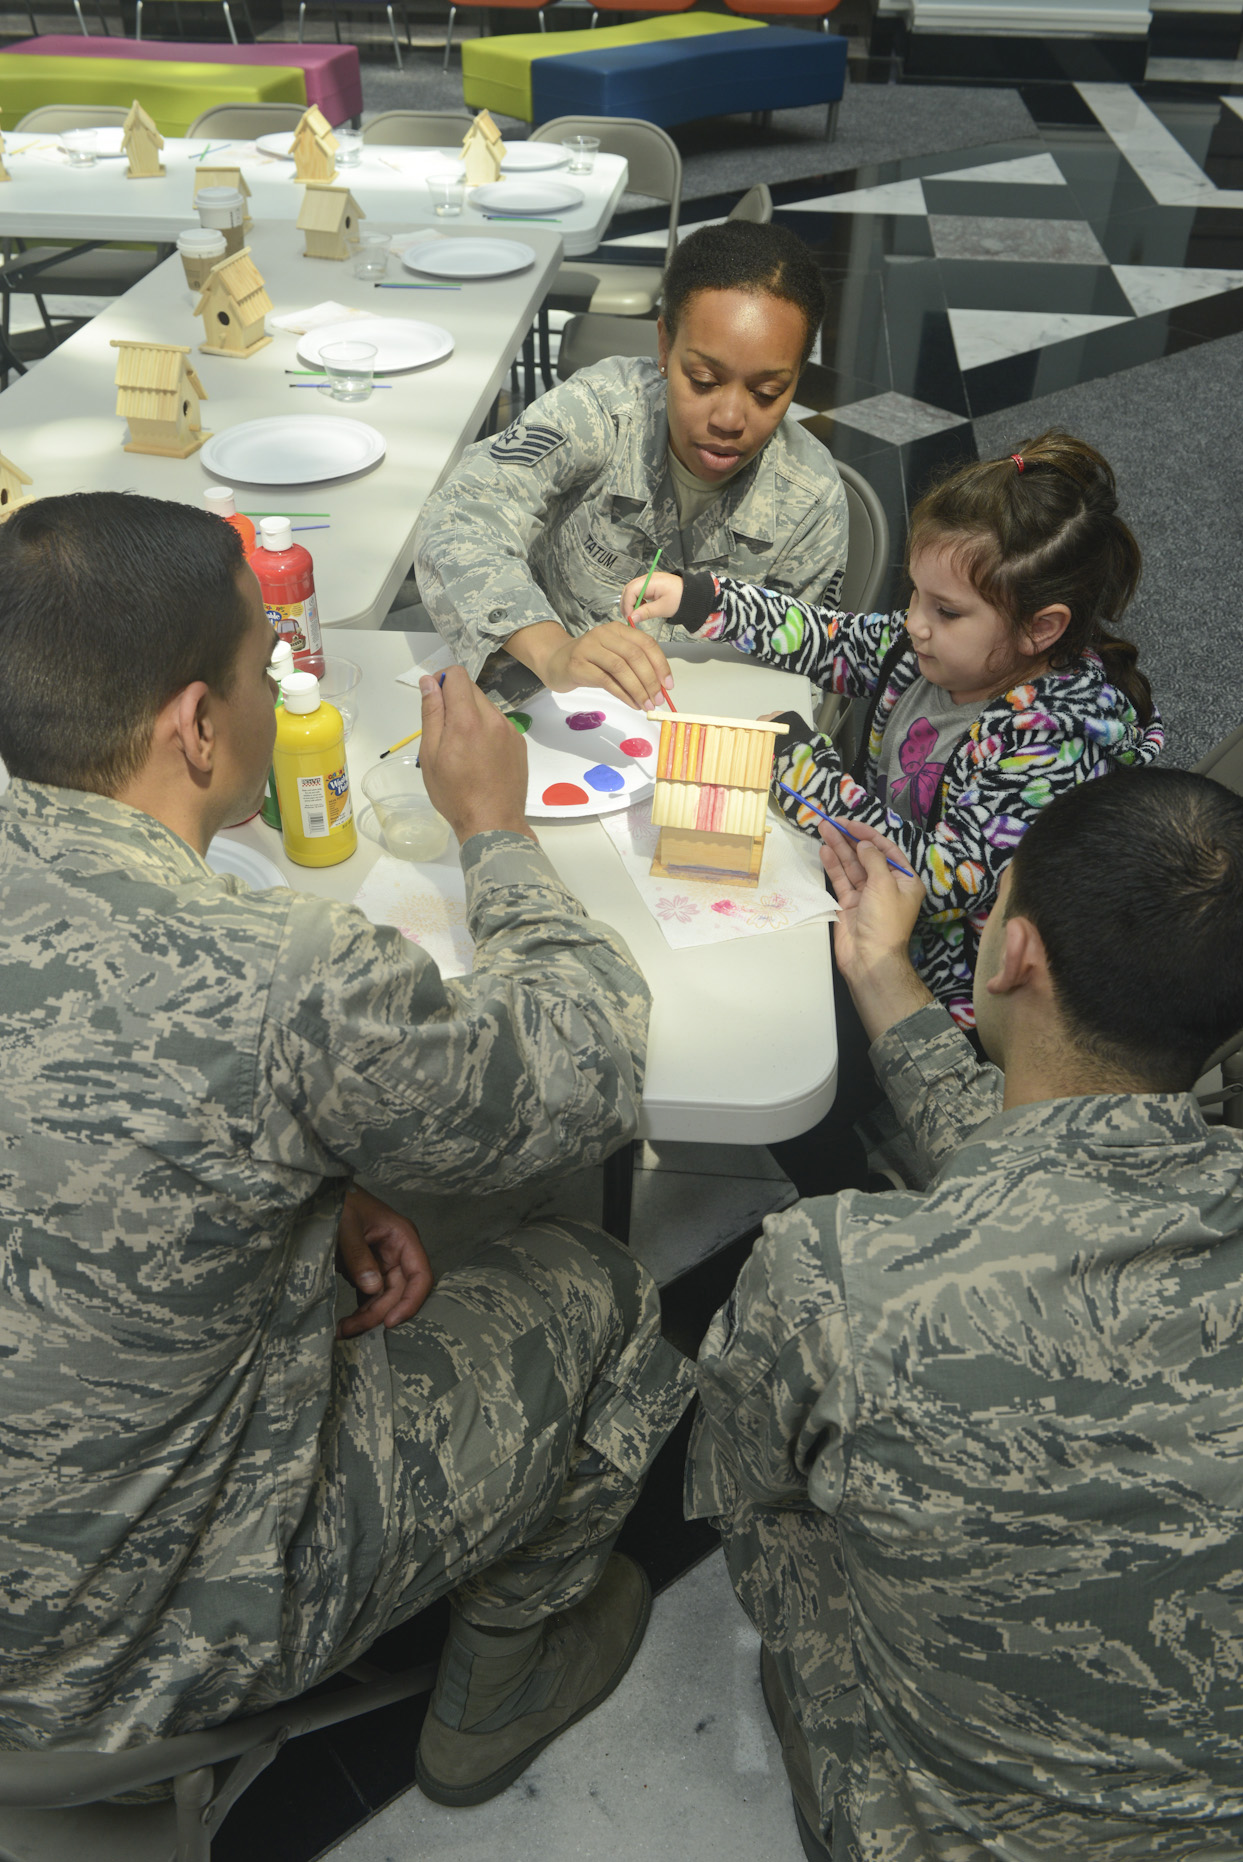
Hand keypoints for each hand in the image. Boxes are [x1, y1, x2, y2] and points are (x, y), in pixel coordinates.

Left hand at [335, 1186, 433, 1338]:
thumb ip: (359, 1256)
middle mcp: (397, 1251)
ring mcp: (381, 1261)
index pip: (420, 1275)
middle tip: (351, 1329)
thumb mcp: (346, 1225)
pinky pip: (369, 1294)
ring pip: (384, 1297)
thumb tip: (372, 1288)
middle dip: (378, 1313)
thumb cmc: (338, 1201)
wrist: (319, 1192)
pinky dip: (360, 1308)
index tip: (390, 1322)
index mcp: (402, 1237)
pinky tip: (346, 1321)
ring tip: (344, 1330)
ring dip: (367, 1315)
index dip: (411, 1301)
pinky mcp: (366, 1269)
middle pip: (399, 1292)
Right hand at [418, 665, 534, 844]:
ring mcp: (510, 730)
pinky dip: (486, 729)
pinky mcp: (519, 743)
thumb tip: (429, 682)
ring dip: (471, 716)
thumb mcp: (431, 755)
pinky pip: (499, 724)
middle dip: (455, 700)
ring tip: (463, 748)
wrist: (494, 823)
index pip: (457, 676)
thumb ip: (432, 713)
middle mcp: (493, 719)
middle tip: (445, 732)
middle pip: (471, 689)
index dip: (441, 681)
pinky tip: (480, 756)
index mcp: (467, 720)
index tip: (434, 700)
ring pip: (486, 706)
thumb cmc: (455, 794)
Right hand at [535, 619, 673, 711]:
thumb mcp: (613, 657)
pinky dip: (623, 694)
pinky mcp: (578, 665)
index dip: (660, 664)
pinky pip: (607, 681)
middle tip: (658, 699)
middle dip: (651, 680)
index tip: (669, 685)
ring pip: (621, 668)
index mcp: (617, 629)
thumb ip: (634, 665)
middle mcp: (603, 634)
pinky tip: (632, 703)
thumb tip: (659, 686)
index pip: (645, 643)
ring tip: (646, 704)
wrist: (556, 663)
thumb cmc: (589, 662)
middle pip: (635, 655)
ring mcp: (589, 648)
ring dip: (638, 689)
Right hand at [620, 570, 684, 624]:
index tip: (629, 617)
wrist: (693, 595)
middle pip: (629, 589)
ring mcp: (649, 581)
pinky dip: (636, 601)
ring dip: (631, 602)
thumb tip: (632, 618)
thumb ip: (646, 612)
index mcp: (651, 581)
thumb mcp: (663, 608)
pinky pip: (638, 592)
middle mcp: (647, 578)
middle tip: (629, 617)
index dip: (627, 604)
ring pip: (632, 591)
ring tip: (635, 614)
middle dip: (626, 603)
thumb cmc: (681, 599)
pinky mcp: (651, 585)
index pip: (631, 590)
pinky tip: (641, 609)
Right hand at [818, 818, 930, 1040]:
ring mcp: (866, 895)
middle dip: (849, 839)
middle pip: (866, 856)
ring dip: (838, 848)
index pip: (886, 850)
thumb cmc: (885, 922)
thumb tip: (864, 843)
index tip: (850, 823)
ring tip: (823, 829)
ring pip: (851, 866)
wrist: (870, 958)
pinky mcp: (849, 904)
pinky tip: (824, 850)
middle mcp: (886, 886)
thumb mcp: (885, 885)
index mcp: (904, 881)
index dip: (868, 835)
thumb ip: (873, 860)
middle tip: (831, 822)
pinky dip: (833, 865)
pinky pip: (841, 880)